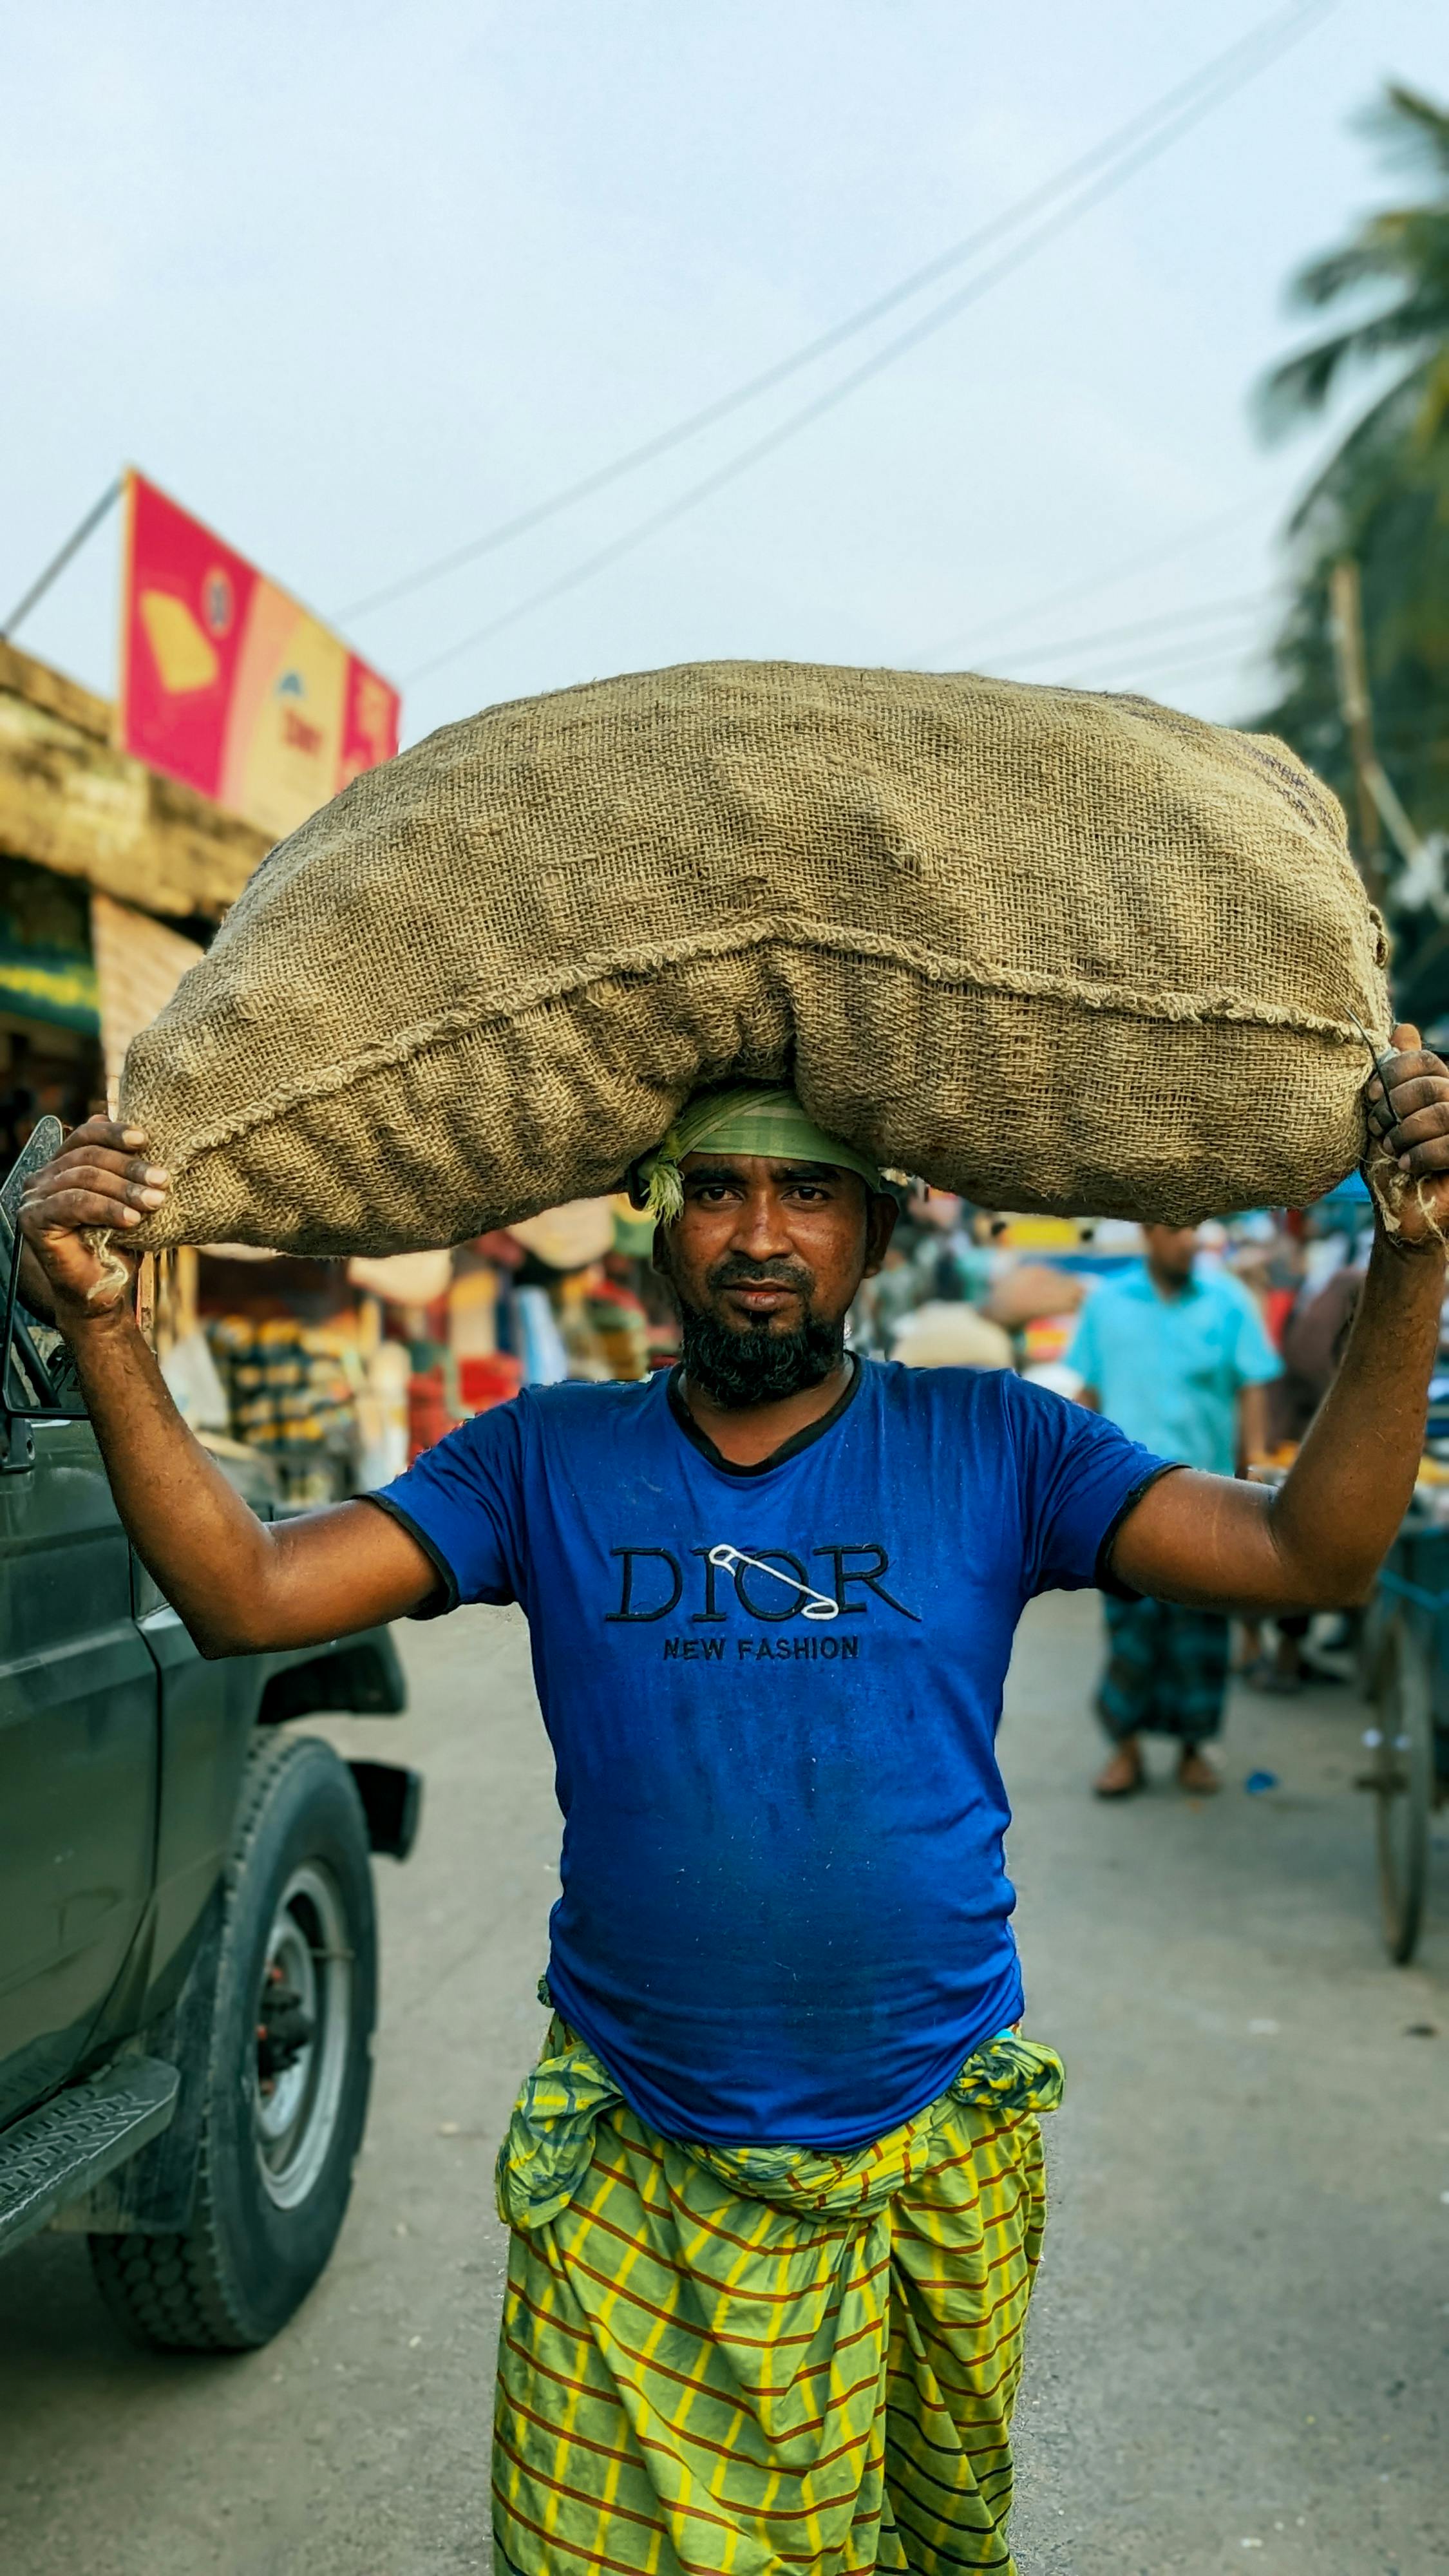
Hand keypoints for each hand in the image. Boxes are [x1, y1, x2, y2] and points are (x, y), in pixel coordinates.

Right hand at [18, 1119, 170, 1317]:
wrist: (103, 1289)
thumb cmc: (118, 1242)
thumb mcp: (128, 1199)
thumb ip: (125, 1167)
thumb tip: (131, 1129)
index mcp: (63, 1165)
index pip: (86, 1136)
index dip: (115, 1133)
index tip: (146, 1139)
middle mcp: (43, 1178)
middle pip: (88, 1156)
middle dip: (130, 1167)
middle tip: (163, 1180)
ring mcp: (35, 1198)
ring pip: (84, 1179)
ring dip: (125, 1189)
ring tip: (155, 1201)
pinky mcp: (34, 1220)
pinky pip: (74, 1204)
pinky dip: (107, 1209)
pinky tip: (132, 1219)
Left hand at [1365, 1023, 1448, 1246]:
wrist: (1401, 1213)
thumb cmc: (1390, 1165)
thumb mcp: (1383, 1117)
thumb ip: (1393, 1078)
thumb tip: (1404, 1029)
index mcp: (1440, 1089)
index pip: (1424, 1061)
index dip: (1394, 1073)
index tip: (1370, 1096)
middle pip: (1432, 1082)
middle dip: (1396, 1106)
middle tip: (1378, 1129)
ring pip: (1443, 1110)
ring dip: (1407, 1132)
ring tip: (1392, 1150)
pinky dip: (1423, 1154)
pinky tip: (1408, 1166)